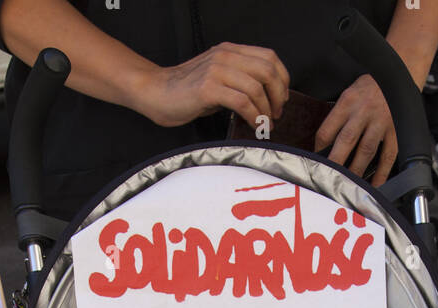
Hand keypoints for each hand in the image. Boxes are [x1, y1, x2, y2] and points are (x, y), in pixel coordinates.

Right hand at [141, 42, 288, 128]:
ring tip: (265, 124)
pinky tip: (253, 125)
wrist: (156, 92)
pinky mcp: (208, 89)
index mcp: (230, 51)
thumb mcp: (217, 78)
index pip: (269, 57)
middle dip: (278, 96)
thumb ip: (238, 80)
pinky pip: (241, 102)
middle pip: (267, 70)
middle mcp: (225, 56)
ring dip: (265, 110)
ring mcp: (216, 71)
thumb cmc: (187, 91)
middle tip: (276, 114)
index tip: (281, 99)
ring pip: (256, 88)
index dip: (282, 79)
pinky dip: (253, 116)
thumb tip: (264, 97)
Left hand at [314, 74, 397, 186]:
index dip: (318, 150)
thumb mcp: (351, 93)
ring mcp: (381, 122)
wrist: (402, 72)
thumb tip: (325, 144)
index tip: (316, 163)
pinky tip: (375, 185)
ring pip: (366, 151)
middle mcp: (363, 111)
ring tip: (349, 186)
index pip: (327, 130)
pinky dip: (382, 173)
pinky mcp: (396, 130)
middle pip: (345, 141)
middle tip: (327, 180)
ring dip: (356, 171)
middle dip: (335, 162)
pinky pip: (388, 156)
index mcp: (347, 101)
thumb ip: (339, 115)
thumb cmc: (372, 86)